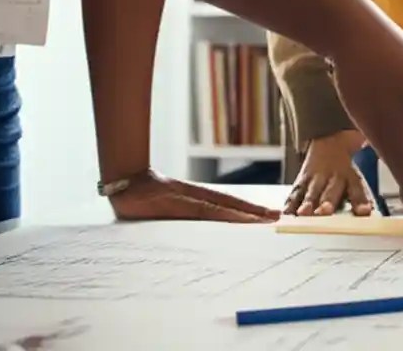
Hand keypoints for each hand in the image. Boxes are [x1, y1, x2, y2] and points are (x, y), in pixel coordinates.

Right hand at [108, 170, 278, 221]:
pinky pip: (208, 211)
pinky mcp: (181, 203)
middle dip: (256, 211)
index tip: (267, 214)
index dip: (249, 208)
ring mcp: (190, 199)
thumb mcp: (165, 206)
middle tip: (278, 216)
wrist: (125, 181)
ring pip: (225, 207)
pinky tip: (239, 219)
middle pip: (232, 204)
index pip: (228, 203)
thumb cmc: (142, 195)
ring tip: (266, 219)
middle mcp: (197, 196)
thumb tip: (196, 222)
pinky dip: (225, 215)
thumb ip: (181, 212)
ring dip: (247, 213)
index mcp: (195, 197)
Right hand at [285, 130, 373, 216]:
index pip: (357, 189)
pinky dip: (289, 205)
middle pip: (331, 191)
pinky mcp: (301, 182)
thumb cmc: (344, 170)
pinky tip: (285, 215)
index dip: (361, 201)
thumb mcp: (356, 179)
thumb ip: (361, 198)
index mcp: (350, 176)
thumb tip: (367, 214)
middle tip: (325, 211)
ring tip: (303, 213)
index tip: (364, 211)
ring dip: (307, 203)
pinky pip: (294, 194)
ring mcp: (315, 179)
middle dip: (327, 202)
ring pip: (310, 192)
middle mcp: (332, 177)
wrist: (329, 142)